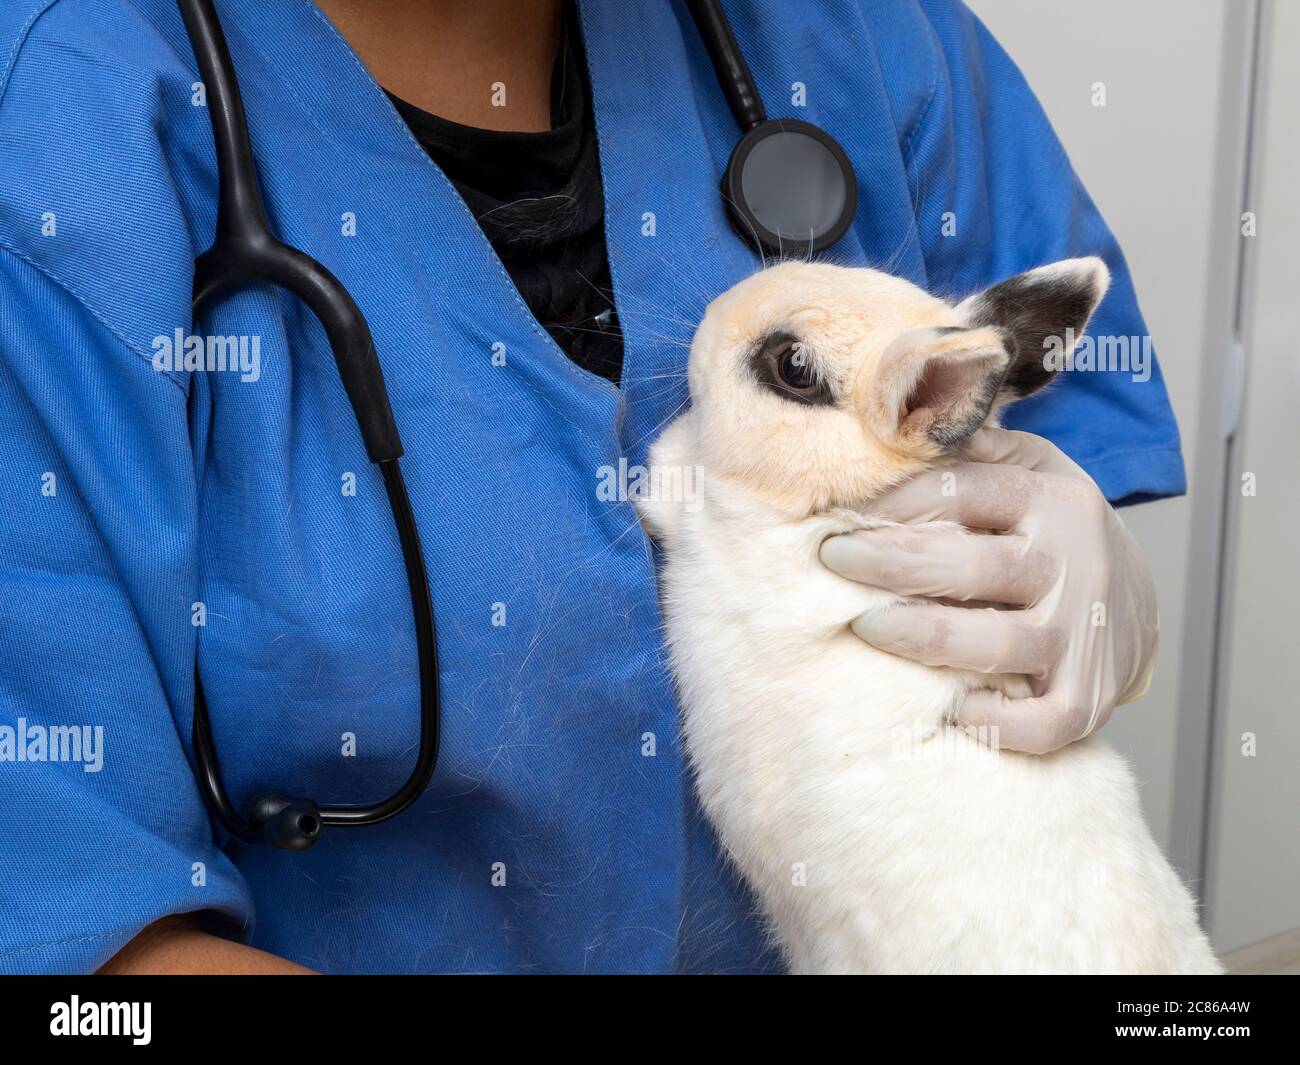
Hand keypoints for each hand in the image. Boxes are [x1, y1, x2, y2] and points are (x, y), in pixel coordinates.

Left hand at [819, 428, 1157, 753]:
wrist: (1136, 605)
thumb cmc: (1051, 532)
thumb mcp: (1030, 471)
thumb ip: (973, 451)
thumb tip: (892, 427)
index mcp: (1055, 500)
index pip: (969, 490)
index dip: (900, 498)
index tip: (841, 508)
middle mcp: (1076, 565)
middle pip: (974, 566)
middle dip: (892, 562)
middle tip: (831, 557)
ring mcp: (1085, 637)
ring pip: (997, 644)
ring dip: (923, 637)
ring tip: (863, 623)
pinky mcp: (1088, 699)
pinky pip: (1038, 723)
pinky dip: (989, 722)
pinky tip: (943, 706)